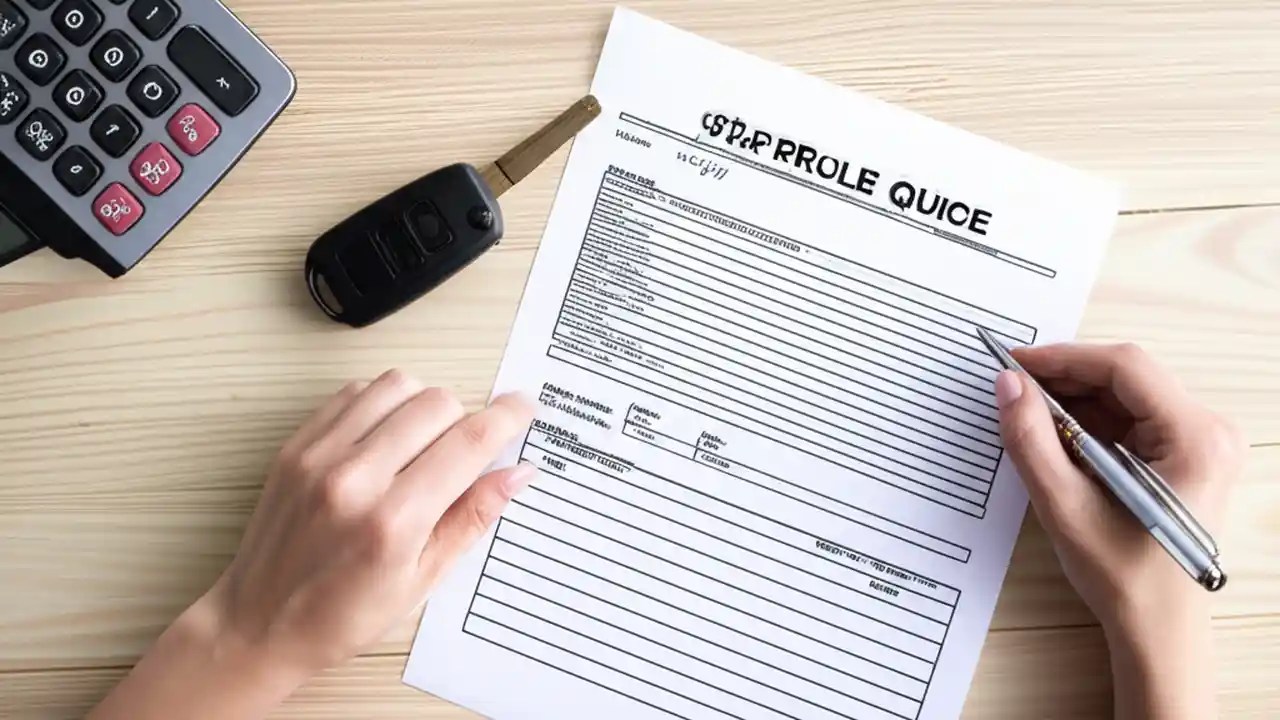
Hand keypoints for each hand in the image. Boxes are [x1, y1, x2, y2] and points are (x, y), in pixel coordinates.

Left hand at [89, 371, 535, 719]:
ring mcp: (319, 456)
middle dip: (465, 419)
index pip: (468, 442)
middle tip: (463, 452)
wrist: (258, 625)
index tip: (521, 408)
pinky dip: (382, 403)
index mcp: (393, 522)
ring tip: (422, 442)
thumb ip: (472, 517)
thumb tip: (517, 473)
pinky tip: (385, 437)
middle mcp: (354, 479)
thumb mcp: (422, 580)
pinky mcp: (296, 445)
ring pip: (397, 385)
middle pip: (437, 403)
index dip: (506, 418)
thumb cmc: (338, 616)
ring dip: (423, 404)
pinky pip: (354, 392)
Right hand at [994, 343, 1242, 718]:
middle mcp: (1209, 432)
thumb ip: (1032, 440)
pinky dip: (1091, 421)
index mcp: (1195, 439)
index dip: (1064, 357)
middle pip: (1127, 377)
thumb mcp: (1066, 506)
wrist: (1159, 630)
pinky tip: (1056, 437)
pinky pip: (1132, 418)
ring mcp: (1201, 443)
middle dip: (1066, 378)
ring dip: (1076, 399)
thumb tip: (1009, 385)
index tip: (1015, 363)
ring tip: (1029, 416)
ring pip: (1127, 395)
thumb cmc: (1126, 579)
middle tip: (1014, 389)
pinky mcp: (1186, 455)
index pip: (1125, 367)